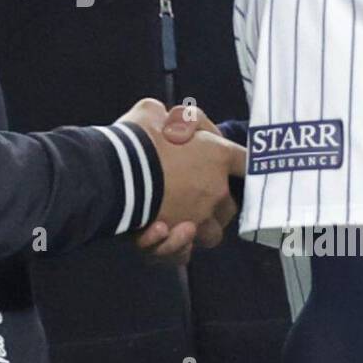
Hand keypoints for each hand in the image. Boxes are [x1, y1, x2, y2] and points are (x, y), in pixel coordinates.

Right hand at [117, 99, 241, 261]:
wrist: (116, 171)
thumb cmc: (137, 138)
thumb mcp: (151, 111)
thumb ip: (168, 116)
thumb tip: (170, 118)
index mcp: (217, 157)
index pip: (246, 161)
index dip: (243, 163)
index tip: (236, 165)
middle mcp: (215, 191)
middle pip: (230, 205)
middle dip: (217, 201)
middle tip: (195, 193)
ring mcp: (198, 218)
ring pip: (211, 234)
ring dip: (199, 228)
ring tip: (180, 219)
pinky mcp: (178, 239)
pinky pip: (183, 252)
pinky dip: (174, 247)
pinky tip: (161, 233)